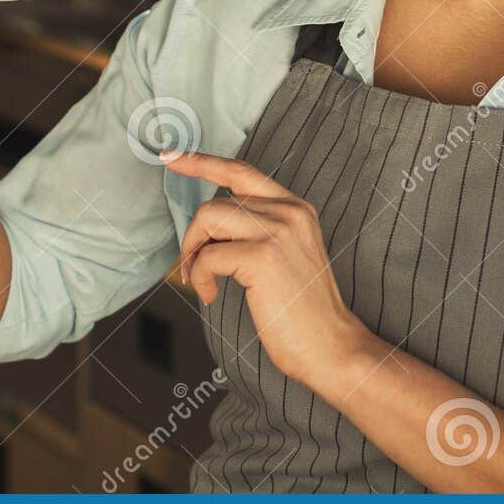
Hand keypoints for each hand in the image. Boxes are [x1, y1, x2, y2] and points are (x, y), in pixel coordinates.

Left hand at [164, 151, 368, 387]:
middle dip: (195, 235)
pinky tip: (211, 295)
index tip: (172, 158)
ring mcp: (277, 232)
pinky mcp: (263, 257)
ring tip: (203, 280)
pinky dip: (200, 278)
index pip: (242, 171)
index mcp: (296, 208)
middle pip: (216, 200)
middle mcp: (289, 212)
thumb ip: (259, 228)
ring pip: (208, 219)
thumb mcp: (287, 254)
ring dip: (194, 252)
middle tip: (195, 266)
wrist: (331, 345)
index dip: (203, 162)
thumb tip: (210, 222)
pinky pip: (208, 256)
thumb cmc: (303, 310)